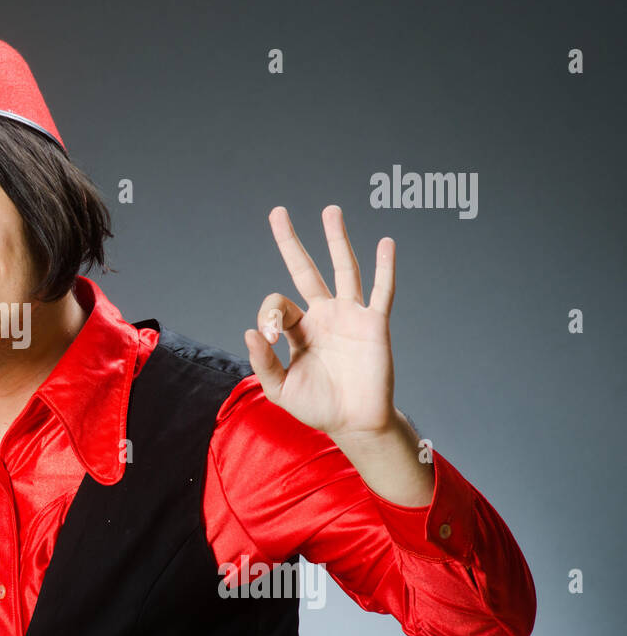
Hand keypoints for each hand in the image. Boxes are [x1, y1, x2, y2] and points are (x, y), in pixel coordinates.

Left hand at [243, 205, 396, 439]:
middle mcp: (323, 315)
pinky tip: (385, 243)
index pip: (278, 304)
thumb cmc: (318, 407)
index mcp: (298, 329)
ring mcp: (349, 316)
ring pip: (344, 269)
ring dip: (337, 240)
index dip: (269, 314)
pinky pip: (381, 291)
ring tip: (330, 211)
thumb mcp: (280, 389)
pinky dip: (385, 268)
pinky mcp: (374, 324)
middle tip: (277, 211)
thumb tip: (251, 331)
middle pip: (306, 270)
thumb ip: (263, 363)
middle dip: (291, 242)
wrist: (354, 424)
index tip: (268, 337)